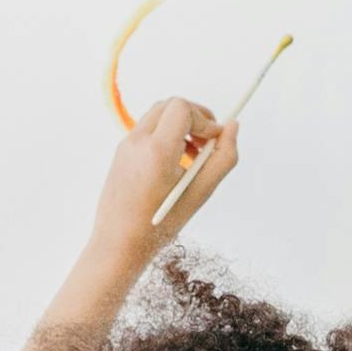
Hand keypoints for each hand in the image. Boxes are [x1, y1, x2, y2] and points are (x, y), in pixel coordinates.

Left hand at [90, 95, 240, 275]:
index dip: (204, 118)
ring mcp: (125, 146)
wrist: (118, 244)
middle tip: (209, 142)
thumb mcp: (201, 193)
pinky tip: (176, 164)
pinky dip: (166, 136)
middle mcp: (136, 142)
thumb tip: (233, 127)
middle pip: (170, 106)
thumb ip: (223, 158)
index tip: (216, 139)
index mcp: (156, 151)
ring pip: (158, 116)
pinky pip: (147, 131)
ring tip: (194, 156)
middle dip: (194, 117)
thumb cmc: (160, 224)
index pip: (182, 108)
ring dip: (180, 126)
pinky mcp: (120, 153)